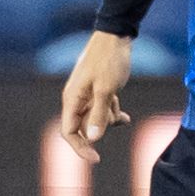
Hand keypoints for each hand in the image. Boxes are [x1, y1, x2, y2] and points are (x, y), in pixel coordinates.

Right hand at [55, 31, 133, 164]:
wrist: (116, 36)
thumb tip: (92, 139)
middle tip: (116, 126)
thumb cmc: (108, 61)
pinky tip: (125, 118)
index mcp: (72, 99)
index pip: (69, 132)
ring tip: (122, 115)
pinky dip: (112, 114)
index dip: (80, 148)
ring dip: (108, 121)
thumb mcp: (106, 89)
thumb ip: (98, 114)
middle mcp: (76, 99)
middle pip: (81, 127)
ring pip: (94, 119)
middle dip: (98, 131)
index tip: (95, 158)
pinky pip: (102, 110)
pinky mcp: (98, 91)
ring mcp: (87, 95)